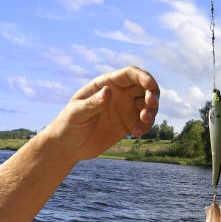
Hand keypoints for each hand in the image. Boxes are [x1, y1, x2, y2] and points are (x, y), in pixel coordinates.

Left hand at [44, 66, 159, 160]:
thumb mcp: (77, 113)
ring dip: (152, 112)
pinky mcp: (128, 125)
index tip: (151, 87)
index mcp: (106, 84)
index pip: (130, 74)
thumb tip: (108, 91)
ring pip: (147, 105)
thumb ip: (93, 103)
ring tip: (143, 122)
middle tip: (150, 106)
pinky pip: (144, 122)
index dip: (144, 77)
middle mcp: (118, 94)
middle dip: (153, 94)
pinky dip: (146, 126)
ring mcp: (124, 110)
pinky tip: (136, 133)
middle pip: (144, 87)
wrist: (68, 146)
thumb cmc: (67, 125)